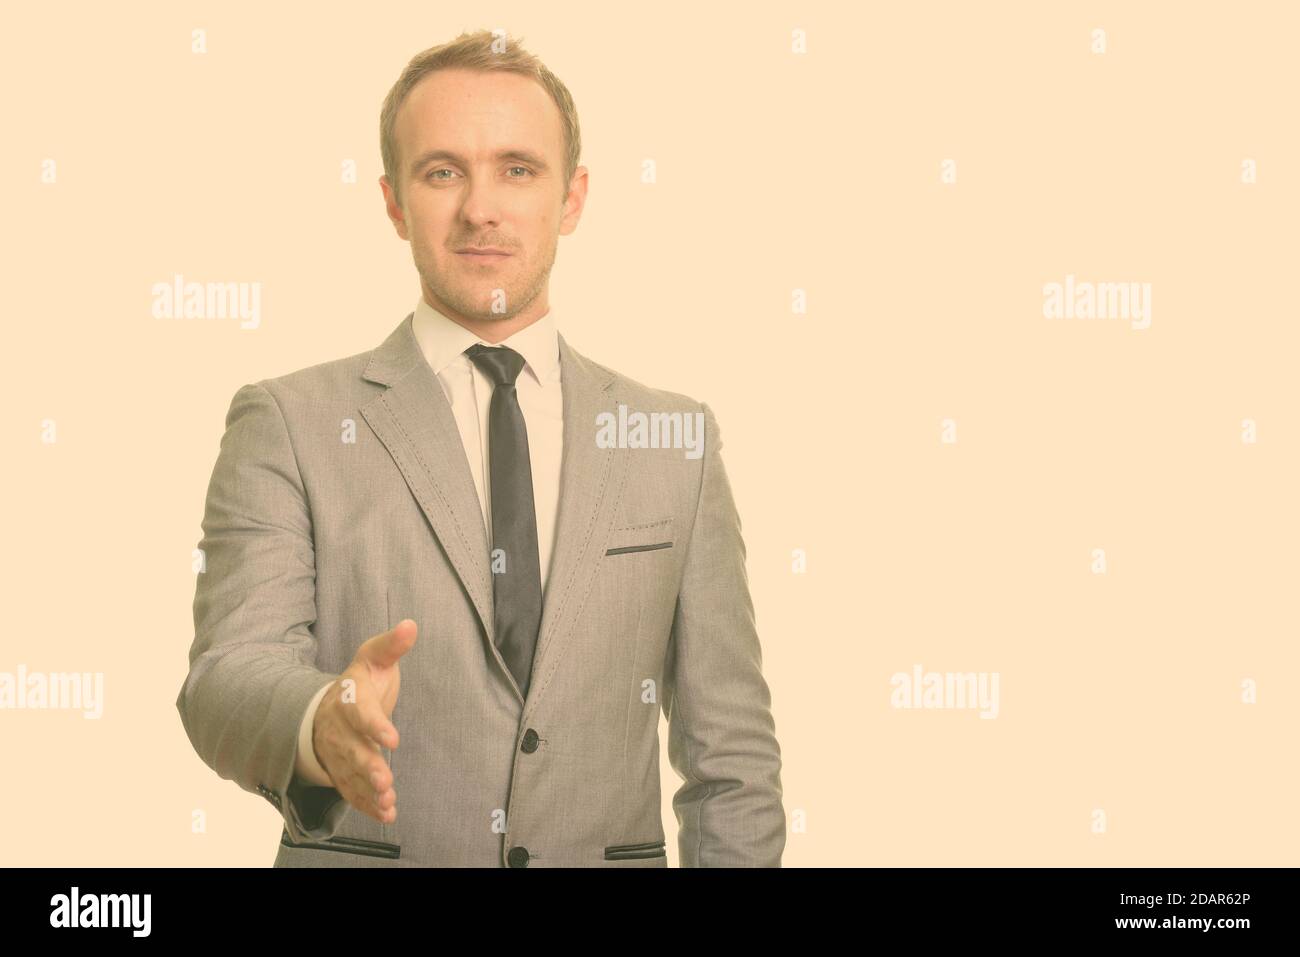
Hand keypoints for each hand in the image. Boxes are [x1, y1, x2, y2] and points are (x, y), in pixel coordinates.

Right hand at [311, 619, 416, 823]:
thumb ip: (392, 645)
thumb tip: (411, 625)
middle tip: (385, 781)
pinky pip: (352, 790)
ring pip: (350, 775)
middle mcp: (340, 729)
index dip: (375, 726)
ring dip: (368, 791)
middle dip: (368, 767)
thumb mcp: (373, 657)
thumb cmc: (360, 682)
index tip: (393, 739)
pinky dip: (366, 804)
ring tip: (388, 803)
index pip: (360, 713)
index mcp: (349, 698)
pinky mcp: (343, 772)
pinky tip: (386, 814)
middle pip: (352, 750)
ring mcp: (339, 753)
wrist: (327, 707)